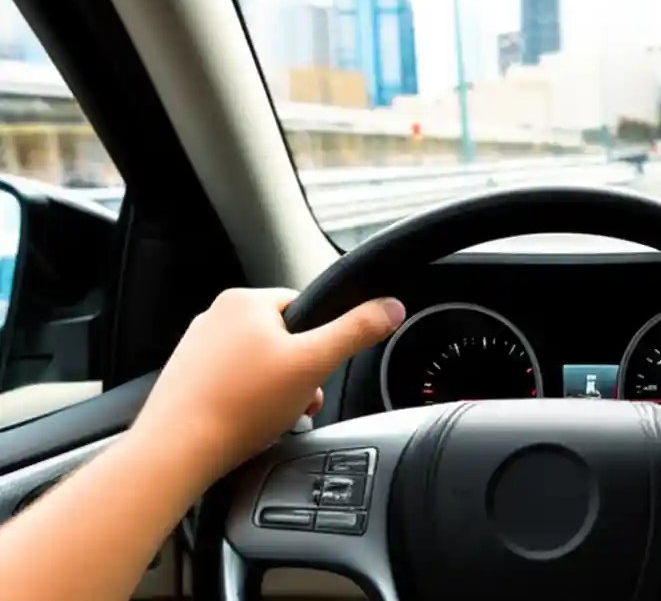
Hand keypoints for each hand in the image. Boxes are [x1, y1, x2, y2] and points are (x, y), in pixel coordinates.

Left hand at [132, 288, 404, 477]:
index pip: (305, 309)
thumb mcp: (315, 363)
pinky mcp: (186, 379)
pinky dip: (246, 403)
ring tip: (271, 419)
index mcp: (245, 300)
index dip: (320, 344)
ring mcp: (196, 349)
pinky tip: (247, 426)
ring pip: (258, 365)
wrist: (177, 452)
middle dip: (299, 374)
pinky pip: (232, 384)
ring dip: (275, 391)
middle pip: (283, 340)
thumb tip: (391, 307)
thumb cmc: (240, 406)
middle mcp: (215, 317)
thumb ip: (357, 330)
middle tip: (297, 402)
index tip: (316, 374)